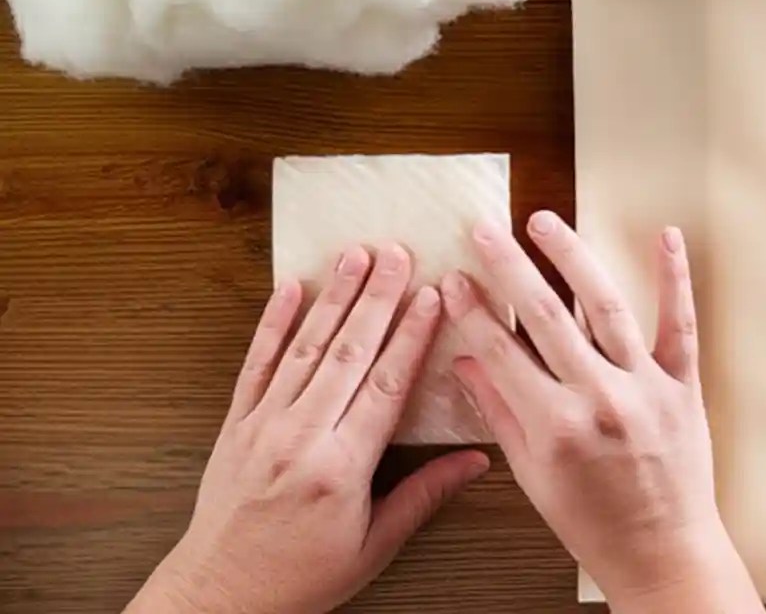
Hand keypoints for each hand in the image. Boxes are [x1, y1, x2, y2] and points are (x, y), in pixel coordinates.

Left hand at [127, 245, 488, 613]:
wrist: (221, 595)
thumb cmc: (300, 577)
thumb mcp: (374, 546)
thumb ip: (424, 495)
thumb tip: (476, 462)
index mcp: (341, 468)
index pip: (386, 386)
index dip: (411, 336)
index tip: (430, 297)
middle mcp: (300, 437)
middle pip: (347, 353)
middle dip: (376, 298)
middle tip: (396, 254)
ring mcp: (263, 426)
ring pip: (304, 348)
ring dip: (333, 298)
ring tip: (354, 256)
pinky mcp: (236, 424)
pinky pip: (256, 364)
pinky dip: (272, 324)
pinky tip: (290, 290)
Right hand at [443, 212, 763, 612]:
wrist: (662, 553)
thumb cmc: (593, 522)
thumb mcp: (531, 475)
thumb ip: (499, 412)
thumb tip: (465, 361)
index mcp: (553, 426)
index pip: (500, 350)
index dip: (472, 309)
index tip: (454, 278)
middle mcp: (598, 400)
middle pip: (545, 316)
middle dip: (508, 266)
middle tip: (484, 229)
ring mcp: (644, 389)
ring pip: (604, 306)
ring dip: (571, 257)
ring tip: (544, 222)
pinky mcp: (683, 386)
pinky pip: (680, 324)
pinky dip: (674, 279)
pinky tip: (665, 236)